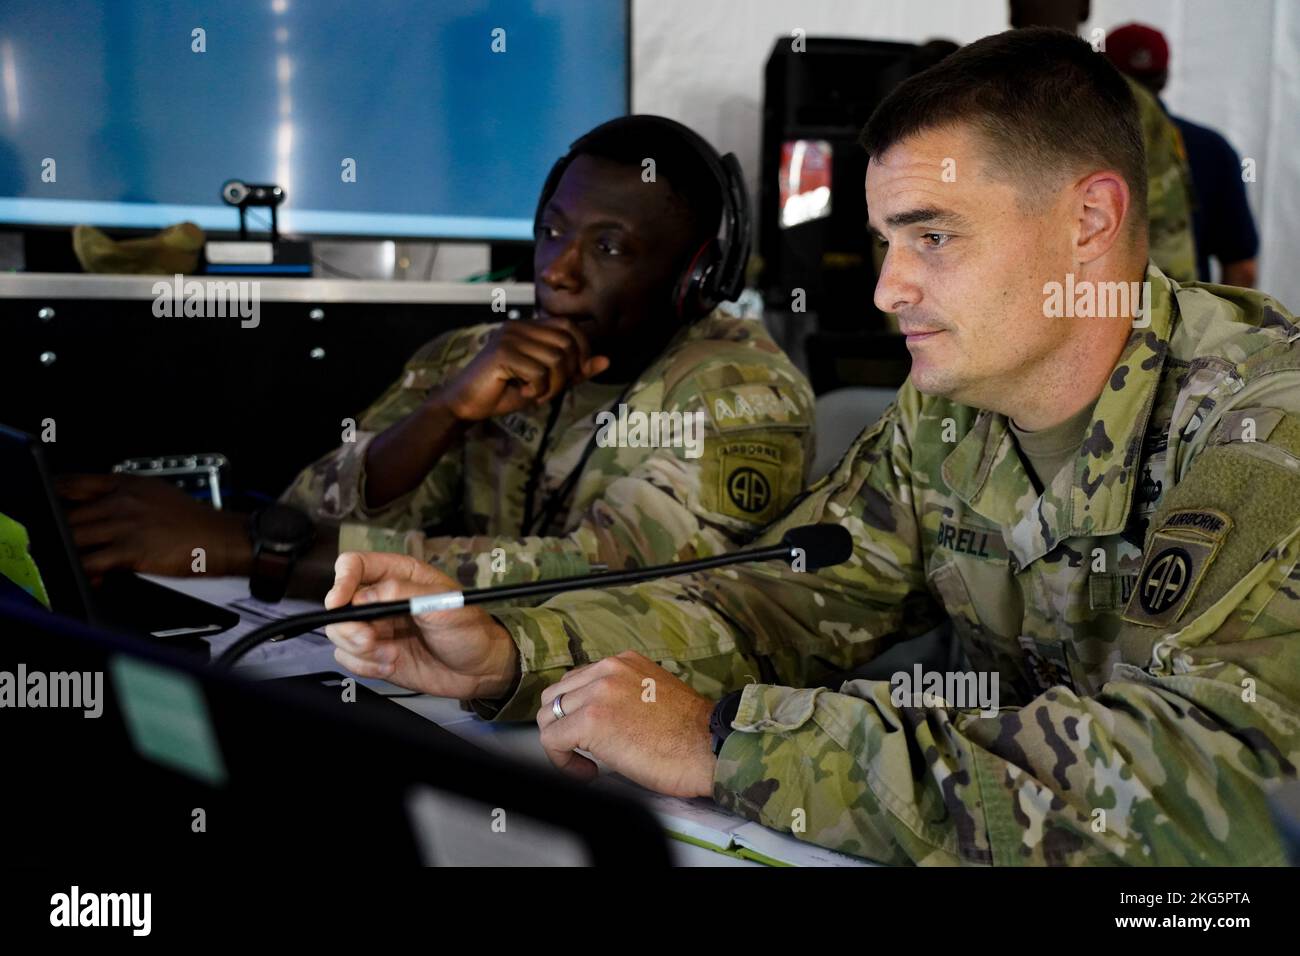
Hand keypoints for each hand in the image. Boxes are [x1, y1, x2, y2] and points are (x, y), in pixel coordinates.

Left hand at [55, 474, 249, 580]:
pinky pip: (93, 562)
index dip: (56, 498)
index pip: (74, 484)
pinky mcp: (132, 549)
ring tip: (77, 564)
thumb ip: (126, 498)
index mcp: (128, 484)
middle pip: (69, 515)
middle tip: (64, 547)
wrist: (226, 537)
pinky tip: (95, 577)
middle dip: (61, 533)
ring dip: (71, 553)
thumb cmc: (198, 522)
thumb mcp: (158, 495)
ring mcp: (125, 524)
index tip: (51, 510)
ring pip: (76, 538)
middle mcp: (123, 500)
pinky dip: (87, 572)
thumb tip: (101, 512)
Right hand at [323, 551, 518, 699]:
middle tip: (370, 639)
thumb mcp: (444, 605)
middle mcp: (382, 599)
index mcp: (399, 574)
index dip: (341, 581)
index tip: (339, 603)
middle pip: (341, 604)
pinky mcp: (376, 654)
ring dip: (360, 649)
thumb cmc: (470, 629)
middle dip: (350, 626)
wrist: (480, 669)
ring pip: (341, 634)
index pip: (355, 565)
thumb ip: (404, 594)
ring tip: (391, 656)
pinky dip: (365, 666)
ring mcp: (378, 628)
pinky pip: (350, 659)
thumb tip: (364, 596)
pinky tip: (391, 665)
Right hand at [438, 317, 609, 421]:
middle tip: (549, 391)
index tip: (576, 374)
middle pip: (567, 343)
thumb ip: (575, 371)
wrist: (466, 404)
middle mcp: (519, 326)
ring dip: (552, 386)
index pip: (570, 327)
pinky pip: (539, 372)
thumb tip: (606, 361)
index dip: (582, 350)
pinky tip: (523, 393)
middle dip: (567, 374)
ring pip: (556, 360)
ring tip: (535, 394)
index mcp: (529, 326)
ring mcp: (509, 337)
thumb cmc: (505, 391)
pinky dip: (537, 390)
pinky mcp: (502, 353)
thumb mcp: (546, 381)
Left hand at [537, 651, 717, 798]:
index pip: (576, 681)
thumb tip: (600, 714)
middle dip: (562, 726)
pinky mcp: (592, 721)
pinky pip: (552, 740)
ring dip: (560, 743)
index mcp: (623, 661)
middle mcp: (608, 669)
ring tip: (585, 763)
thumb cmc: (690, 734)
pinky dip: (562, 761)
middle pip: (556, 695)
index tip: (590, 737)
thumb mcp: (652, 693)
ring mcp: (598, 692)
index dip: (576, 712)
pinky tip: (587, 772)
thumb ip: (623, 693)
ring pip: (549, 716)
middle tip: (582, 751)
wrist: (710, 748)